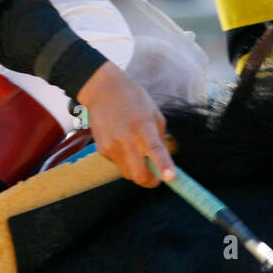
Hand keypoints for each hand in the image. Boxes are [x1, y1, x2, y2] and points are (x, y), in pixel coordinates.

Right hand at [76, 61, 175, 187]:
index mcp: (143, 126)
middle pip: (139, 174)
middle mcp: (125, 139)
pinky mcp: (102, 150)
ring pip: (129, 174)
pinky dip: (126, 161)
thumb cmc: (134, 100)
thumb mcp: (154, 114)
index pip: (154, 150)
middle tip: (158, 178)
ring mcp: (111, 146)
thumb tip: (164, 162)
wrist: (102, 90)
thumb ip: (160, 139)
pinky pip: (119, 165)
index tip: (170, 178)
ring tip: (141, 154)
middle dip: (151, 181)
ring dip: (139, 171)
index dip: (163, 166)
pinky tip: (125, 144)